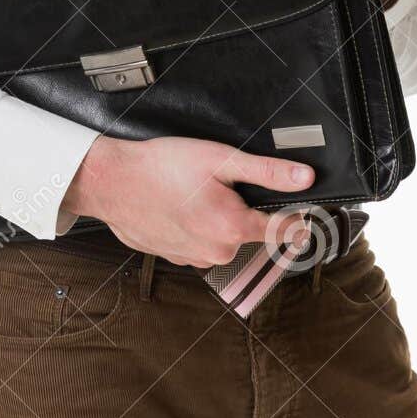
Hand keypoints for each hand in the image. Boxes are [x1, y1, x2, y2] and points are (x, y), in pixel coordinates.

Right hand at [60, 134, 313, 266]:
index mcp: (233, 228)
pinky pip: (198, 242)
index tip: (302, 210)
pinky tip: (177, 204)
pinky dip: (194, 225)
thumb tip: (305, 178)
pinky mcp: (175, 257)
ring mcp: (194, 258)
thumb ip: (267, 172)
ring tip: (191, 191)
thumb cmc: (161, 167)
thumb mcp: (220, 159)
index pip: (283, 231)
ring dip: (216, 218)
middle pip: (249, 230)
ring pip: (222, 237)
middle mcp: (217, 252)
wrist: (111, 183)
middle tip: (219, 181)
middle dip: (242, 207)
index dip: (296, 217)